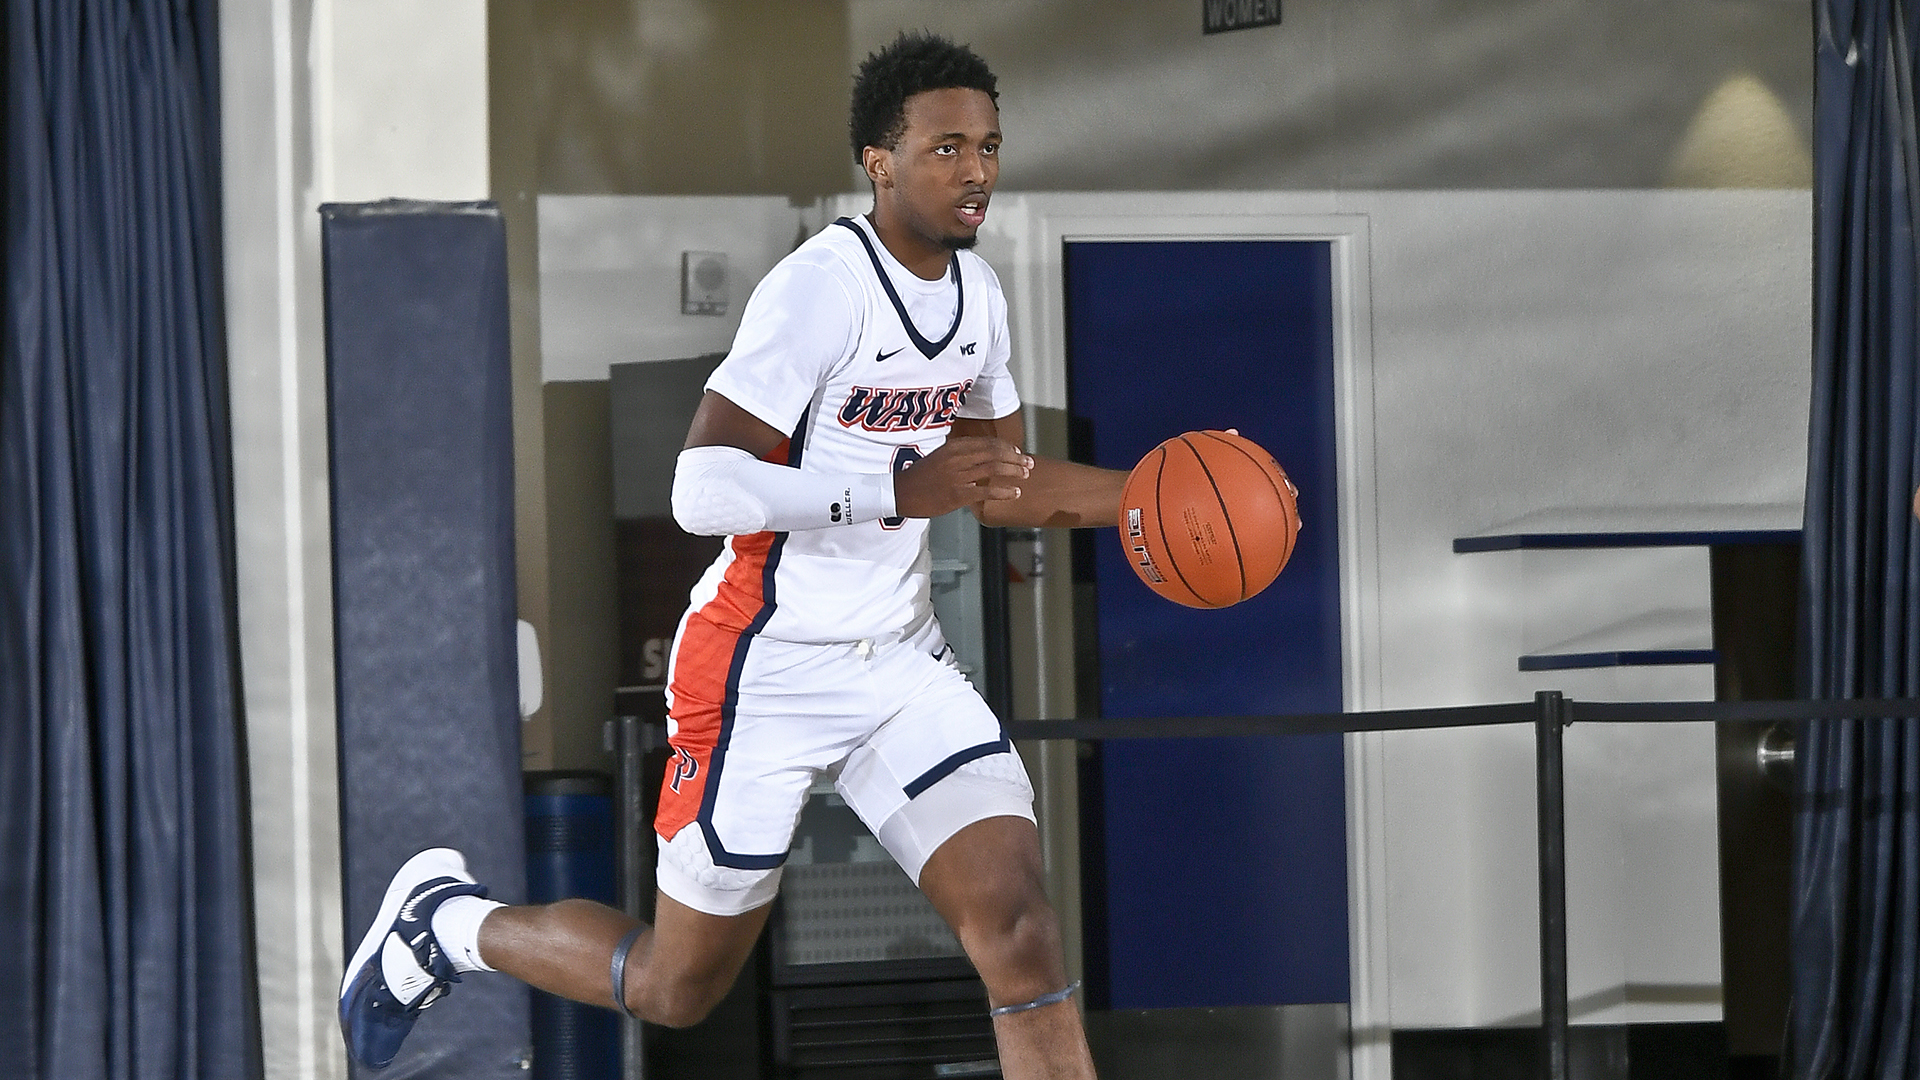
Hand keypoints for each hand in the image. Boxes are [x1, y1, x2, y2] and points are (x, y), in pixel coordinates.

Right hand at [894, 436, 1032, 518]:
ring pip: (994, 468)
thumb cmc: (921, 476)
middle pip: (994, 453)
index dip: (1005, 447)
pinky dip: (1004, 491)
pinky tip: (1015, 493)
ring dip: (1014, 471)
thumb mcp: (940, 457)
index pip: (987, 442)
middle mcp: (958, 457)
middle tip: (1028, 463)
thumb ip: (959, 454)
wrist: (902, 492)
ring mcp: (958, 475)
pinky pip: (987, 490)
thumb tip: (981, 456)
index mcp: (954, 447)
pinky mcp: (959, 494)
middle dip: (1015, 458)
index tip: (1016, 452)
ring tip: (1025, 475)